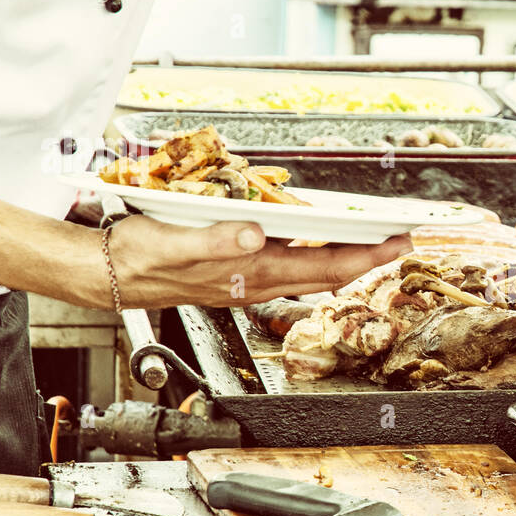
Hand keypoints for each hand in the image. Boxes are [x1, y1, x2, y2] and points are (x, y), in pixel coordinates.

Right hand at [109, 215, 411, 308]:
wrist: (113, 276)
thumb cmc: (142, 257)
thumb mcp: (174, 242)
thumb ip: (216, 240)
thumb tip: (255, 234)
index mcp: (252, 272)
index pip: (325, 267)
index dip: (367, 256)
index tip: (397, 241)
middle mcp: (259, 282)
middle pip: (330, 272)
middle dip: (371, 257)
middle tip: (403, 238)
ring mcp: (252, 281)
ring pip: (313, 272)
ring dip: (347, 257)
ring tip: (374, 240)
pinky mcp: (241, 274)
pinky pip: (293, 268)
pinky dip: (317, 255)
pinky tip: (321, 243)